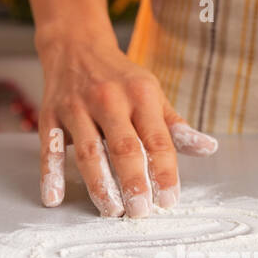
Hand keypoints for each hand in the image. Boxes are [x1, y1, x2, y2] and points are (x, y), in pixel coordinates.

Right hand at [37, 37, 216, 216]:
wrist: (76, 46)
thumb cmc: (120, 78)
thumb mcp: (153, 93)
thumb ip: (176, 126)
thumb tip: (208, 148)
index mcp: (141, 95)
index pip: (157, 140)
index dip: (164, 172)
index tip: (169, 200)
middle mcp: (109, 99)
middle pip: (124, 148)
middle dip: (134, 183)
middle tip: (139, 212)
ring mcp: (77, 107)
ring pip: (90, 151)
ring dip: (100, 185)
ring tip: (111, 211)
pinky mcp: (51, 115)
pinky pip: (50, 148)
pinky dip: (50, 174)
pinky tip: (53, 197)